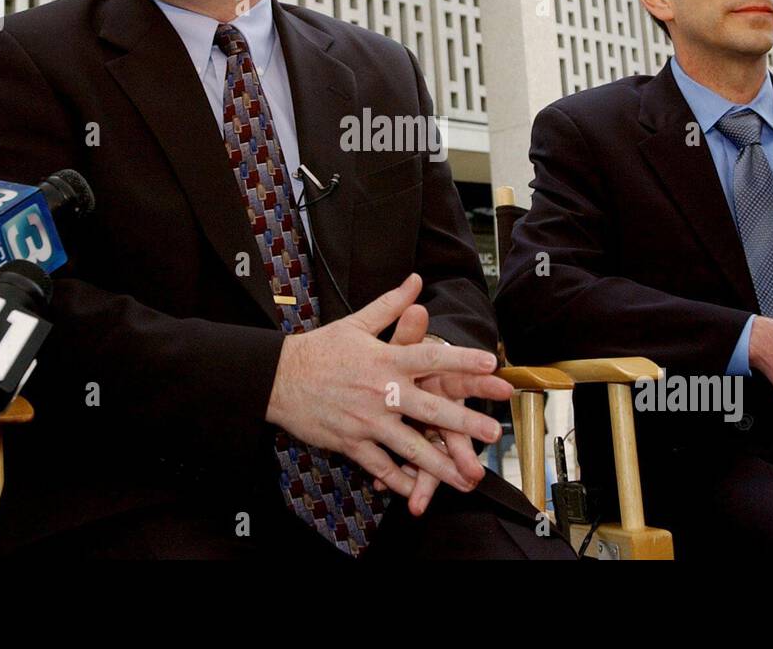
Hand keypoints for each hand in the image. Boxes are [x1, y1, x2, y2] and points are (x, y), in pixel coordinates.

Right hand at [266, 273, 505, 501]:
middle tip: (494, 433)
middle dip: (465, 423)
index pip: (431, 357)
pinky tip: (420, 492)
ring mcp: (367, 420)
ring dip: (442, 465)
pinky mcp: (351, 442)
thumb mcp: (356, 323)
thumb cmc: (320, 349)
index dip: (463, 360)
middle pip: (430, 409)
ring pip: (411, 447)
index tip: (492, 365)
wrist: (278, 378)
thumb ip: (392, 305)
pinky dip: (401, 480)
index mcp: (386, 359)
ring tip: (467, 478)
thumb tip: (416, 280)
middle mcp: (381, 391)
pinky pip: (381, 466)